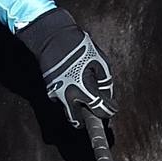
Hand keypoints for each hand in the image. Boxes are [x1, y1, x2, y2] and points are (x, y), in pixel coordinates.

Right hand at [17, 7, 113, 126]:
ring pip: (68, 112)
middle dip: (87, 119)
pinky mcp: (49, 90)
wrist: (53, 37)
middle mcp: (69, 96)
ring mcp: (56, 94)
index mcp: (84, 89)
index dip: (109, 110)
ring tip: (82, 91)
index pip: (100, 110)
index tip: (112, 108)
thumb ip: (106, 83)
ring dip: (76, 107)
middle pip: (78, 123)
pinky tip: (72, 83)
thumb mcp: (101, 61)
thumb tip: (108, 98)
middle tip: (93, 109)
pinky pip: (61, 100)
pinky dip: (68, 97)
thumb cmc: (79, 47)